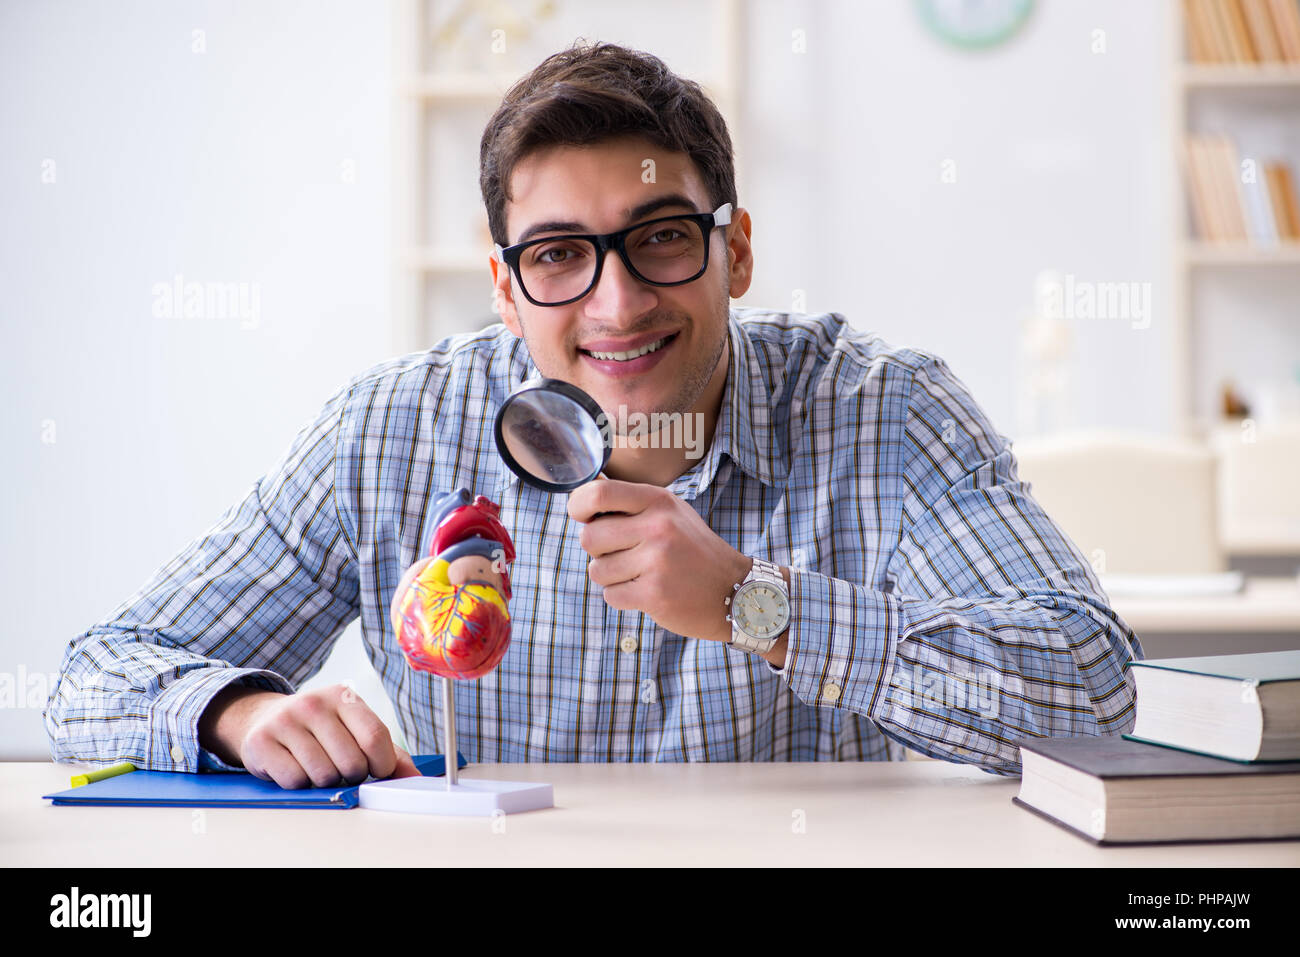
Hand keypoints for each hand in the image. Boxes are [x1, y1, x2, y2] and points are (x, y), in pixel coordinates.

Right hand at [199, 683, 420, 789]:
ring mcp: (286, 720)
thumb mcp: (355, 732)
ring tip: (317, 767)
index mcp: (345, 697)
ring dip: (325, 782)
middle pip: (351, 762)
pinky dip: (299, 785)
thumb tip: (414, 779)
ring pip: (323, 775)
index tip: (376, 771)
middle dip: (352, 776)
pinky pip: (294, 781)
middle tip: (341, 768)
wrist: (265, 719)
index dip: (382, 765)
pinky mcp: (262, 741)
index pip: (375, 737)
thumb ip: (389, 754)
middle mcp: (314, 703)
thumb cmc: (321, 731)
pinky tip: (295, 768)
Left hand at [567, 478, 750, 643]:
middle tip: (621, 554)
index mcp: (658, 501)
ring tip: (639, 574)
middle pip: (589, 537)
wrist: (735, 590)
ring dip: (611, 577)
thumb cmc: (693, 550)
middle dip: (597, 550)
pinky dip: (622, 597)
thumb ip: (630, 504)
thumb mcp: (670, 513)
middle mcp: (658, 527)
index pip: (598, 494)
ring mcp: (657, 562)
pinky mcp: (654, 594)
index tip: (581, 516)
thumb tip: (582, 495)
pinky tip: (646, 591)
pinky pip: (610, 596)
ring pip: (597, 570)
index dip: (578, 506)